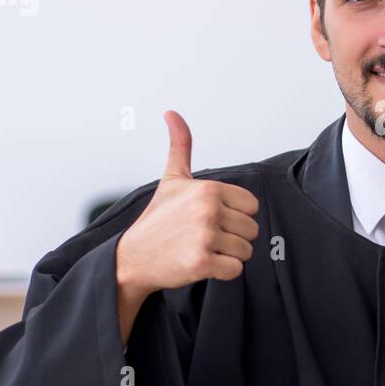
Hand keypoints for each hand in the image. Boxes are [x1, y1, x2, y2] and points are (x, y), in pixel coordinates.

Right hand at [115, 110, 260, 300]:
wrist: (132, 257)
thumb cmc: (157, 219)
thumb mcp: (171, 180)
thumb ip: (180, 146)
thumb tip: (172, 112)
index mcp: (209, 189)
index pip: (252, 206)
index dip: (235, 216)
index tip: (211, 219)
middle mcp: (208, 210)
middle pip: (252, 230)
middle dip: (232, 238)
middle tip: (204, 238)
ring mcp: (205, 236)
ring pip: (246, 251)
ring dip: (227, 256)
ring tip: (201, 249)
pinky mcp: (202, 263)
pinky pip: (236, 271)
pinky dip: (222, 272)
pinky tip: (201, 264)